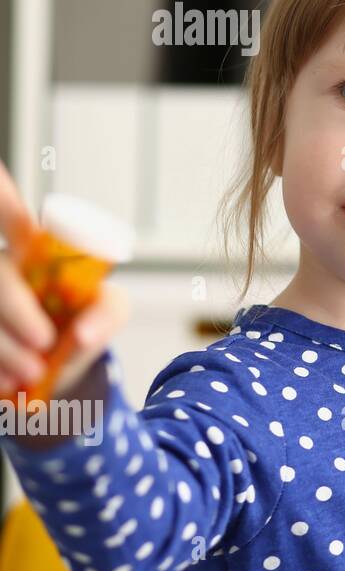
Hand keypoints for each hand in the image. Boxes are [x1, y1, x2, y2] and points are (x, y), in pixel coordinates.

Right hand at [0, 159, 128, 398]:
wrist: (59, 366)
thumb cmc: (82, 321)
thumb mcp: (108, 311)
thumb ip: (106, 313)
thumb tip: (80, 334)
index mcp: (30, 251)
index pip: (7, 214)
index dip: (0, 195)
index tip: (3, 185)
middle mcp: (1, 269)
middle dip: (14, 308)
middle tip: (44, 342)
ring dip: (3, 346)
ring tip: (33, 372)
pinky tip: (9, 384)